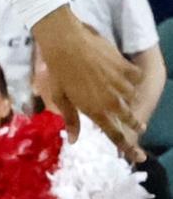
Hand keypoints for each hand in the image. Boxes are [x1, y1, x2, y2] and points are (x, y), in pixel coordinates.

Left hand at [33, 5, 144, 159]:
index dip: (126, 147)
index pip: (114, 134)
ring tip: (125, 98)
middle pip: (130, 118)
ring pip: (133, 97)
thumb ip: (71, 120)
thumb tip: (74, 141)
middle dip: (135, 124)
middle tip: (140, 127)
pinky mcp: (126, 68)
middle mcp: (111, 100)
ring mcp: (121, 84)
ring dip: (129, 99)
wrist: (66, 43)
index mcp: (95, 111)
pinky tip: (124, 76)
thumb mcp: (60, 98)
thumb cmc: (58, 71)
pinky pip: (136, 78)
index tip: (137, 156)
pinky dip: (132, 78)